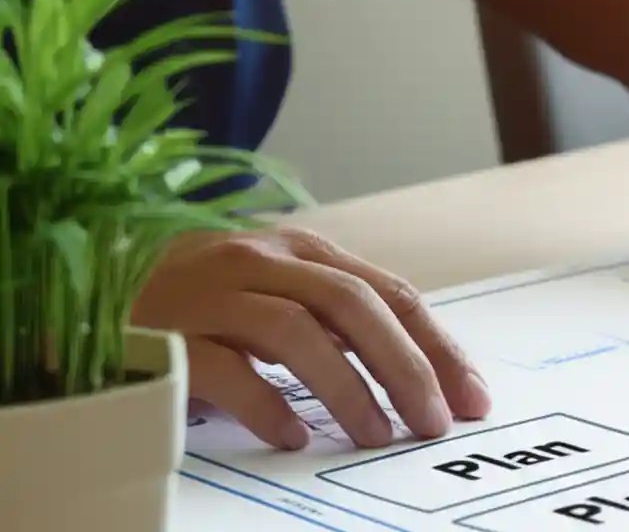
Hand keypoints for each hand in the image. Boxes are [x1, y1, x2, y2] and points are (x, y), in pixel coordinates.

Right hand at [132, 226, 490, 449]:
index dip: (437, 345)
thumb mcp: (279, 298)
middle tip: (434, 420)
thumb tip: (417, 371)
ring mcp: (212, 292)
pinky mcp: (168, 333)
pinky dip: (267, 404)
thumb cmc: (206, 308)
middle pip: (353, 305)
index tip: (472, 395)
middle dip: (405, 365)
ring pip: (298, 332)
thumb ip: (338, 319)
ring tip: (376, 434)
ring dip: (348, 387)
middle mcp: (262, 261)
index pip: (389, 292)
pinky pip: (225, 368)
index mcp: (302, 252)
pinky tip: (293, 436)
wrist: (97, 300)